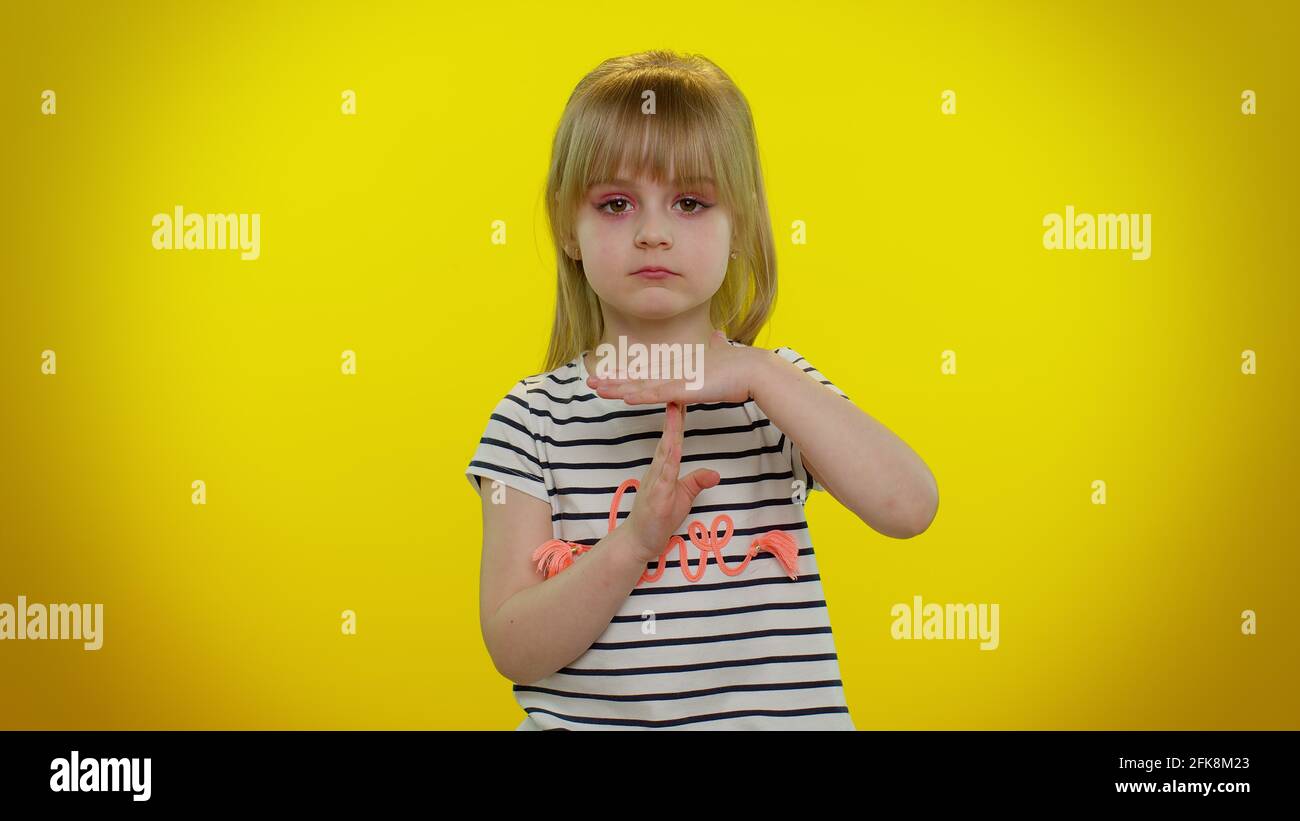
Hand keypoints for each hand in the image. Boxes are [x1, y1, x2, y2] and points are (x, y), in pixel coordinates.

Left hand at [586, 330, 763, 405]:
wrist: (752, 369)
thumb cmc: (739, 366)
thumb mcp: (721, 356)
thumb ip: (716, 347)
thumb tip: (718, 336)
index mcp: (679, 369)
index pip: (647, 373)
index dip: (627, 375)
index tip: (609, 376)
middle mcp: (674, 372)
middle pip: (638, 378)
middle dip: (614, 380)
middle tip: (591, 381)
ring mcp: (678, 380)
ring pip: (641, 385)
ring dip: (618, 388)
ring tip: (597, 388)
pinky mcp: (685, 389)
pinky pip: (658, 395)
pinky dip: (640, 396)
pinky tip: (625, 398)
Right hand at [621, 401, 719, 563]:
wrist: (638, 541)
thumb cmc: (658, 518)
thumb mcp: (683, 497)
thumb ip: (697, 482)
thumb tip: (715, 473)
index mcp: (664, 466)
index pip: (673, 437)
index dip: (679, 416)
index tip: (685, 394)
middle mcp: (658, 468)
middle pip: (669, 436)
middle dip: (674, 412)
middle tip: (679, 386)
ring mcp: (656, 481)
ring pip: (665, 450)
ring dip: (670, 429)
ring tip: (675, 407)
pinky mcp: (657, 496)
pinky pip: (665, 475)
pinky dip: (669, 460)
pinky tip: (673, 447)